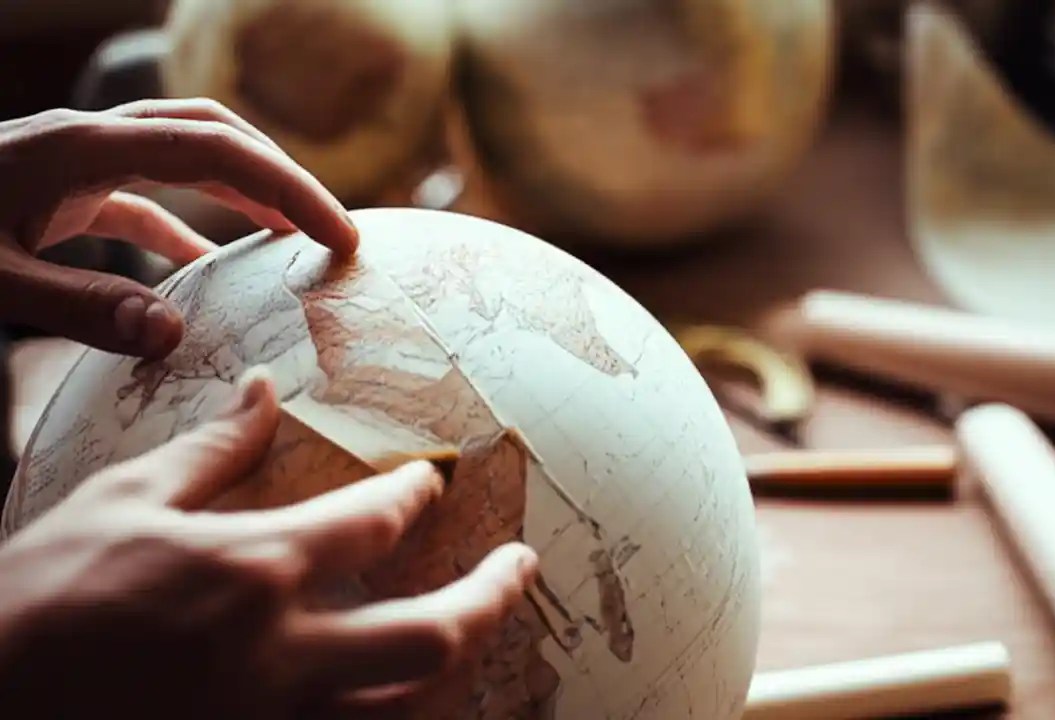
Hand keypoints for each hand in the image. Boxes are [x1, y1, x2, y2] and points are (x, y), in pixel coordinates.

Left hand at [0, 99, 359, 358]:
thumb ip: (80, 306)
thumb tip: (177, 334)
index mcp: (84, 151)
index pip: (217, 154)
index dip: (288, 190)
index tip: (339, 236)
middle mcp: (89, 140)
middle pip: (214, 134)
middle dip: (282, 179)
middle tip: (334, 233)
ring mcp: (72, 157)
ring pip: (185, 153)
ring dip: (243, 191)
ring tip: (291, 239)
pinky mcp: (55, 183)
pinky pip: (143, 191)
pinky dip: (186, 221)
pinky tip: (200, 265)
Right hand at [0, 368, 536, 718]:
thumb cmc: (43, 595)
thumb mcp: (124, 501)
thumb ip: (212, 451)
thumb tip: (264, 390)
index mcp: (257, 569)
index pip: (377, 522)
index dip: (417, 495)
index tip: (431, 482)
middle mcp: (284, 651)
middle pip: (433, 633)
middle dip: (494, 595)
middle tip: (524, 565)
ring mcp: (276, 717)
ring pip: (406, 703)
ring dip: (457, 665)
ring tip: (479, 629)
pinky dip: (390, 713)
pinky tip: (404, 692)